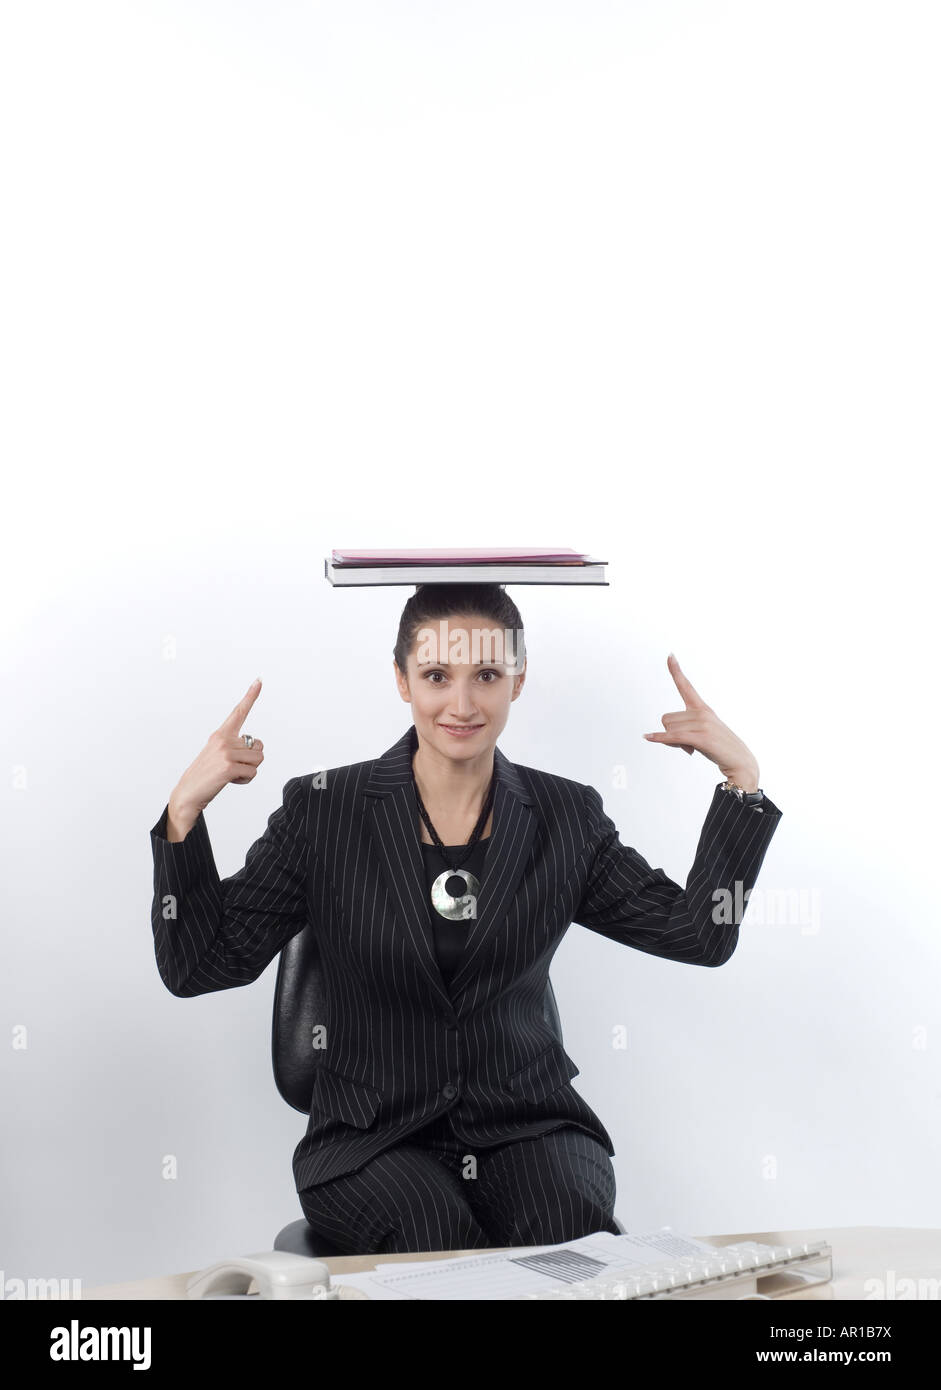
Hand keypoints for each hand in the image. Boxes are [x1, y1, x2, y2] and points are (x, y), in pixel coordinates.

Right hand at [169, 679, 265, 822]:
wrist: (188, 792)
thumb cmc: (205, 775)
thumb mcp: (217, 754)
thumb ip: (235, 746)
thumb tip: (256, 747)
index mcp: (220, 734)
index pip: (239, 712)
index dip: (251, 696)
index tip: (259, 680)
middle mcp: (224, 740)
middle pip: (259, 747)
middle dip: (251, 760)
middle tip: (233, 767)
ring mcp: (226, 752)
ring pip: (258, 760)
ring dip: (248, 771)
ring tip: (230, 774)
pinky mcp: (229, 767)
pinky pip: (252, 772)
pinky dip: (245, 780)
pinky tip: (230, 781)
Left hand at [642, 655, 759, 788]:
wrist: (740, 762)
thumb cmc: (719, 748)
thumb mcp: (702, 734)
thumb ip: (684, 731)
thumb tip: (665, 738)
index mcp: (703, 708)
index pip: (686, 686)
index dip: (676, 671)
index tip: (670, 655)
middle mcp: (702, 712)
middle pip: (667, 718)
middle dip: (670, 734)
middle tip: (688, 744)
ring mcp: (703, 724)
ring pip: (669, 729)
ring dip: (674, 743)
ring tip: (693, 748)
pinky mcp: (701, 737)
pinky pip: (673, 736)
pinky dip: (659, 738)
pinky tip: (648, 737)